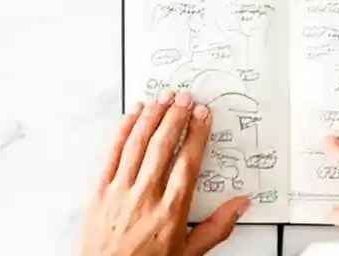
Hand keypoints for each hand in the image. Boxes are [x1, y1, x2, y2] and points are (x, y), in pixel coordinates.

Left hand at [80, 90, 248, 255]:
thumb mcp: (188, 254)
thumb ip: (217, 227)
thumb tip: (241, 205)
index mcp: (171, 212)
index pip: (188, 162)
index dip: (197, 133)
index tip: (203, 115)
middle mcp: (145, 198)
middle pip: (163, 146)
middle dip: (176, 117)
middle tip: (185, 97)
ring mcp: (119, 193)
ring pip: (137, 145)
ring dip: (151, 117)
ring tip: (162, 98)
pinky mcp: (98, 193)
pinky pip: (111, 155)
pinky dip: (122, 131)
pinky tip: (131, 116)